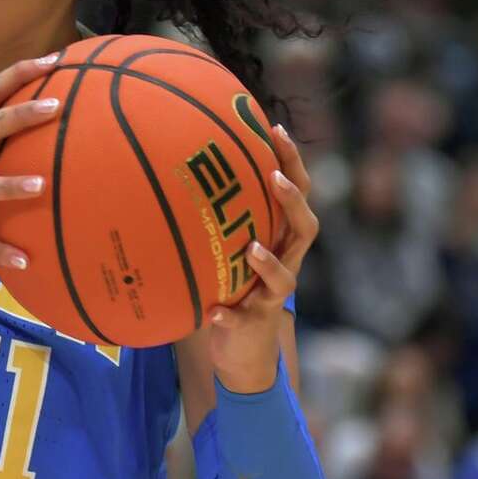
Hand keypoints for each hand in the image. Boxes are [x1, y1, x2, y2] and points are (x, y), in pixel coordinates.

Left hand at [206, 123, 317, 392]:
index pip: (296, 193)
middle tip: (273, 176)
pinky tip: (214, 312)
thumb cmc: (231, 285)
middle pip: (306, 227)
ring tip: (252, 247)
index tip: (275, 128)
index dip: (291, 162)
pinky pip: (244, 320)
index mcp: (279, 238)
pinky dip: (230, 316)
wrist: (243, 350)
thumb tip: (171, 162)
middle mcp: (284, 262)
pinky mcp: (255, 325)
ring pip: (285, 277)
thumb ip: (214, 213)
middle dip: (292, 200)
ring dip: (270, 262)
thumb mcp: (225, 245)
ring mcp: (272, 296)